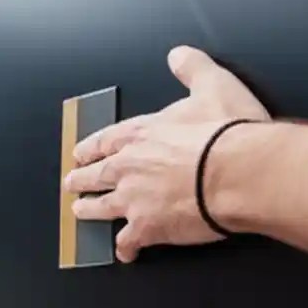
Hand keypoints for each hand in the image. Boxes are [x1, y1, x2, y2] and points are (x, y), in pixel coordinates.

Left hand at [63, 46, 269, 262]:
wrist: (237, 172)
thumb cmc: (227, 131)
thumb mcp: (213, 85)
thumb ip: (193, 68)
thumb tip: (178, 55)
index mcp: (142, 132)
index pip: (106, 140)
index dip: (91, 147)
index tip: (80, 154)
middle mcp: (129, 165)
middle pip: (95, 173)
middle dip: (81, 178)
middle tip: (70, 183)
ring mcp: (134, 198)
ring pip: (101, 207)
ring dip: (89, 210)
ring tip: (80, 211)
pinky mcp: (147, 227)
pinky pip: (128, 242)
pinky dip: (125, 248)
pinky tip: (125, 253)